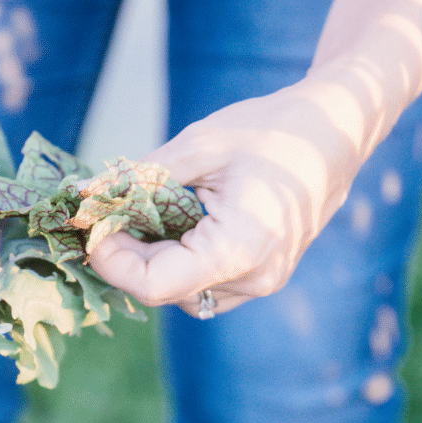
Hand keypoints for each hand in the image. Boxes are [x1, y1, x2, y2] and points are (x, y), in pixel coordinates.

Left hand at [87, 70, 371, 317]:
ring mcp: (260, 283)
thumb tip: (83, 197)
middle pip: (163, 290)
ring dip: (150, 260)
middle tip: (106, 214)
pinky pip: (202, 284)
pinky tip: (172, 225)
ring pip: (180, 292)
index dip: (112, 262)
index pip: (153, 285)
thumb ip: (138, 177)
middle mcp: (253, 279)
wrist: (338, 132)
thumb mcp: (200, 144)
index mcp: (239, 249)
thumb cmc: (274, 130)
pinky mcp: (260, 277)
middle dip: (126, 256)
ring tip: (141, 215)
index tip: (93, 226)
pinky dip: (177, 261)